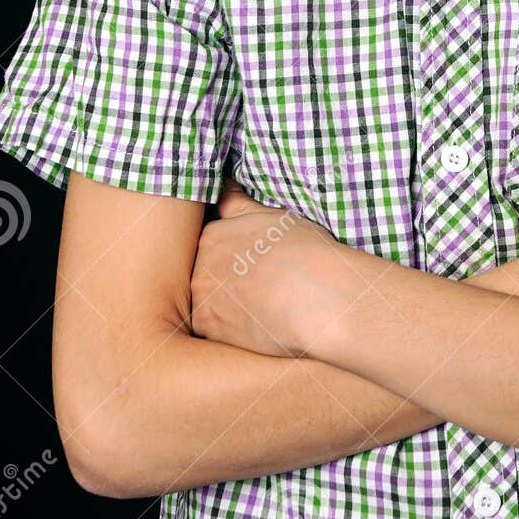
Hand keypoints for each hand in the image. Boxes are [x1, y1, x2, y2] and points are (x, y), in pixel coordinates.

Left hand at [189, 181, 343, 357]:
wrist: (319, 299)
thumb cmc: (303, 253)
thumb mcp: (272, 217)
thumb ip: (239, 204)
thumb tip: (224, 187)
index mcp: (212, 236)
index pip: (212, 246)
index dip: (235, 256)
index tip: (256, 264)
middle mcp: (200, 267)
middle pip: (207, 275)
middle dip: (227, 281)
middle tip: (261, 287)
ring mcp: (202, 301)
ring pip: (209, 304)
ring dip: (227, 307)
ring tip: (261, 308)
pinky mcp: (210, 332)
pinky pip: (213, 332)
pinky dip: (231, 331)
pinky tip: (257, 326)